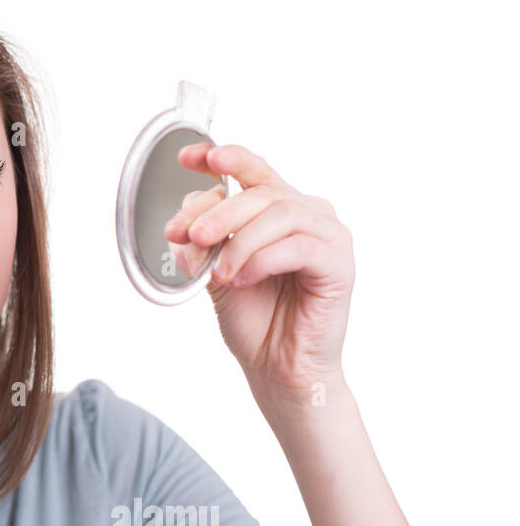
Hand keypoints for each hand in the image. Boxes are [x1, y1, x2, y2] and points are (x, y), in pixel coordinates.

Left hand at [162, 141, 354, 396]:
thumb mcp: (214, 270)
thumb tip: (186, 217)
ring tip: (219, 273)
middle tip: (190, 235)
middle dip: (219, 210)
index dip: (221, 158)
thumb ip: (204, 240)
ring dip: (240, 240)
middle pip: (262, 191)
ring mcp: (329, 236)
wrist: (277, 367)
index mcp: (277, 210)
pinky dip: (262, 260)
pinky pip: (299, 247)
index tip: (187, 158)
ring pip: (281, 214)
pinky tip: (242, 279)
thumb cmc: (253, 319)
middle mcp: (308, 214)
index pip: (252, 170)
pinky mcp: (340, 264)